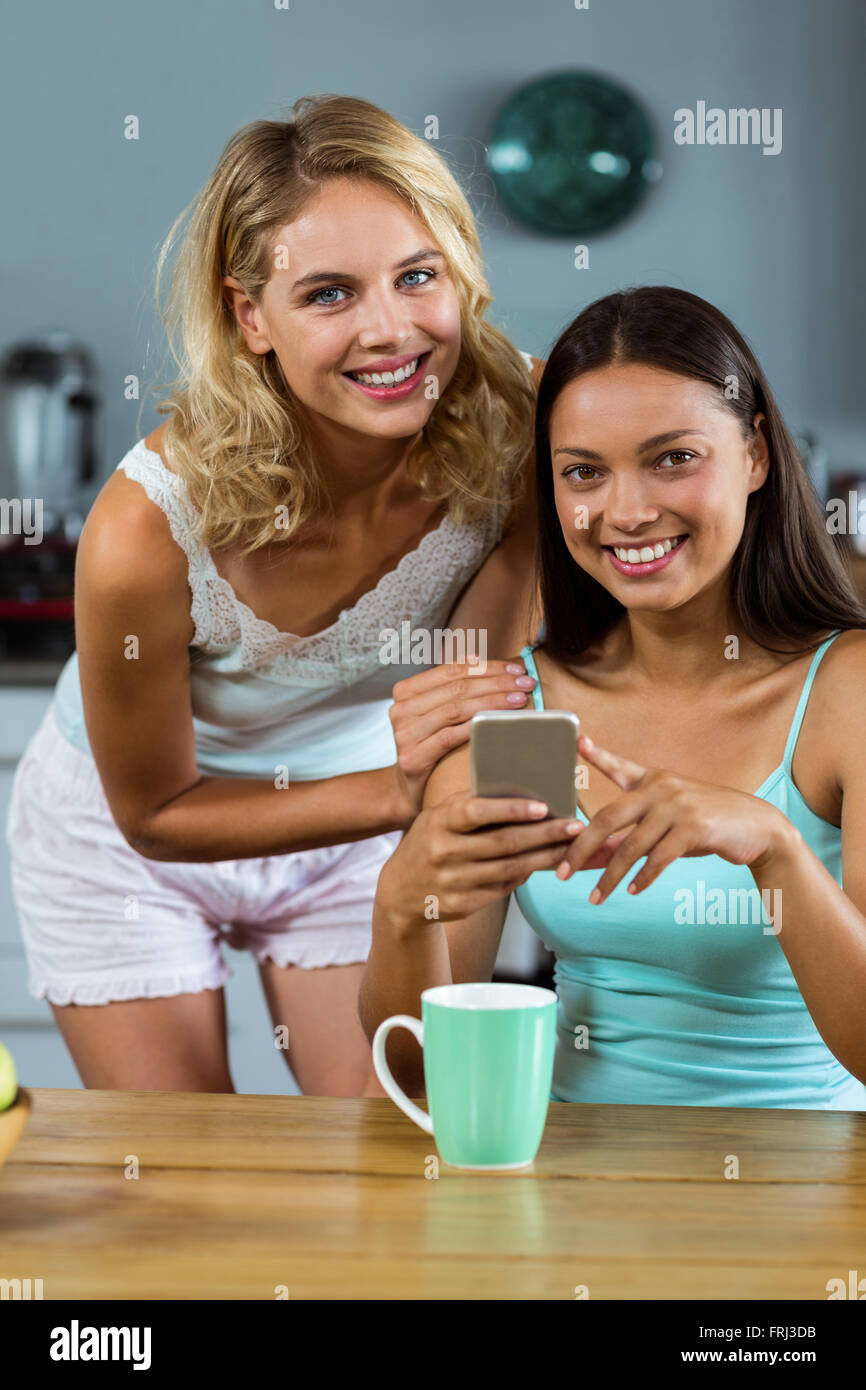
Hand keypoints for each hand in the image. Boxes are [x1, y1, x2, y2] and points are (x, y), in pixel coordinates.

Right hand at [377, 791, 581, 929]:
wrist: (399, 892)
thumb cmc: (429, 841)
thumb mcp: (438, 816)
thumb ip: (471, 802)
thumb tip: (521, 790)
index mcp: (438, 821)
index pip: (478, 811)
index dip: (512, 809)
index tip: (544, 807)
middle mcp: (444, 851)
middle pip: (504, 842)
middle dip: (544, 834)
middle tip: (574, 826)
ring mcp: (453, 881)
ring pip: (510, 868)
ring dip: (544, 856)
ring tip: (569, 846)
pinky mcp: (462, 905)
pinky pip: (503, 887)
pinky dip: (526, 875)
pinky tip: (543, 864)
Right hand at [389, 659, 536, 818]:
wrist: (410, 787)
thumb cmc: (429, 746)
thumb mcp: (436, 712)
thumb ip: (452, 689)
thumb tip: (483, 663)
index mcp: (406, 691)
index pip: (452, 670)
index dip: (486, 667)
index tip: (515, 670)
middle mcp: (401, 709)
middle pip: (457, 689)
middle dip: (496, 683)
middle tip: (525, 684)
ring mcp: (405, 734)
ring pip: (455, 710)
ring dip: (492, 702)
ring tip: (519, 700)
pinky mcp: (412, 758)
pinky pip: (449, 737)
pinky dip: (474, 726)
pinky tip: (496, 722)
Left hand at [558, 735, 793, 902]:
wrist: (758, 827)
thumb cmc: (708, 824)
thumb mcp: (671, 818)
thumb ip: (636, 830)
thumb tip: (598, 855)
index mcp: (654, 779)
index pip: (619, 765)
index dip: (596, 755)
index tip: (576, 742)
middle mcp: (662, 787)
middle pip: (608, 817)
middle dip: (581, 847)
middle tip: (561, 871)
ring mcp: (677, 806)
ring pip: (632, 845)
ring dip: (611, 876)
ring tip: (596, 897)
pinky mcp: (694, 827)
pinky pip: (659, 857)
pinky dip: (643, 877)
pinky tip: (633, 890)